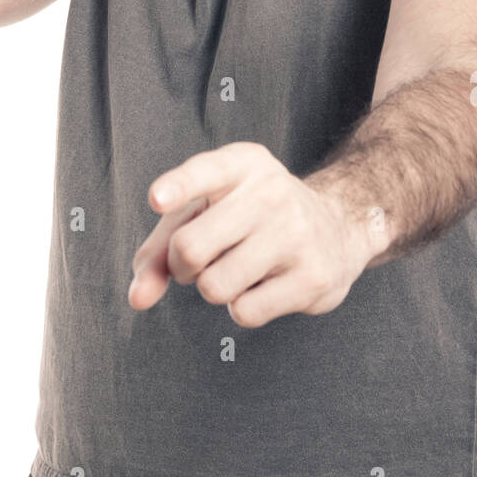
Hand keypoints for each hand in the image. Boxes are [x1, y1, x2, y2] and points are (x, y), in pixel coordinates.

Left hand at [128, 142, 372, 328]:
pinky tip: (264, 286)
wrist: (337, 228)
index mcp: (241, 164)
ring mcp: (296, 233)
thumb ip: (160, 249)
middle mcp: (270, 191)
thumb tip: (138, 297)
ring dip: (212, 289)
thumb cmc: (248, 219)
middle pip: (189, 248)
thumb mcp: (204, 213)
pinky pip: (244, 312)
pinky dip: (241, 308)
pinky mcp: (312, 277)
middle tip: (202, 258)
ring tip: (236, 269)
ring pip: (213, 286)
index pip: (203, 172)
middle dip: (182, 266)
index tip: (157, 199)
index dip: (177, 187)